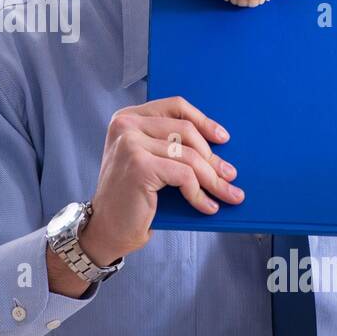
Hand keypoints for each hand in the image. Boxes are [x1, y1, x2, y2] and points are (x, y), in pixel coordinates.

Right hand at [81, 96, 242, 265]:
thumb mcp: (146, 160)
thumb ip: (168, 144)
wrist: (106, 229)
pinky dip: (199, 194)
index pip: (175, 106)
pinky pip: (184, 176)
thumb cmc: (130, 197)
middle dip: (213, 158)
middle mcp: (126, 125)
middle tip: (229, 175)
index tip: (222, 138)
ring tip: (228, 194)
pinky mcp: (139, 166)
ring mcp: (130, 144)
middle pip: (186, 131)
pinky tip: (207, 207)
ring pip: (189, 156)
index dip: (203, 120)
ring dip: (213, 179)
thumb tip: (217, 147)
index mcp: (127, 118)